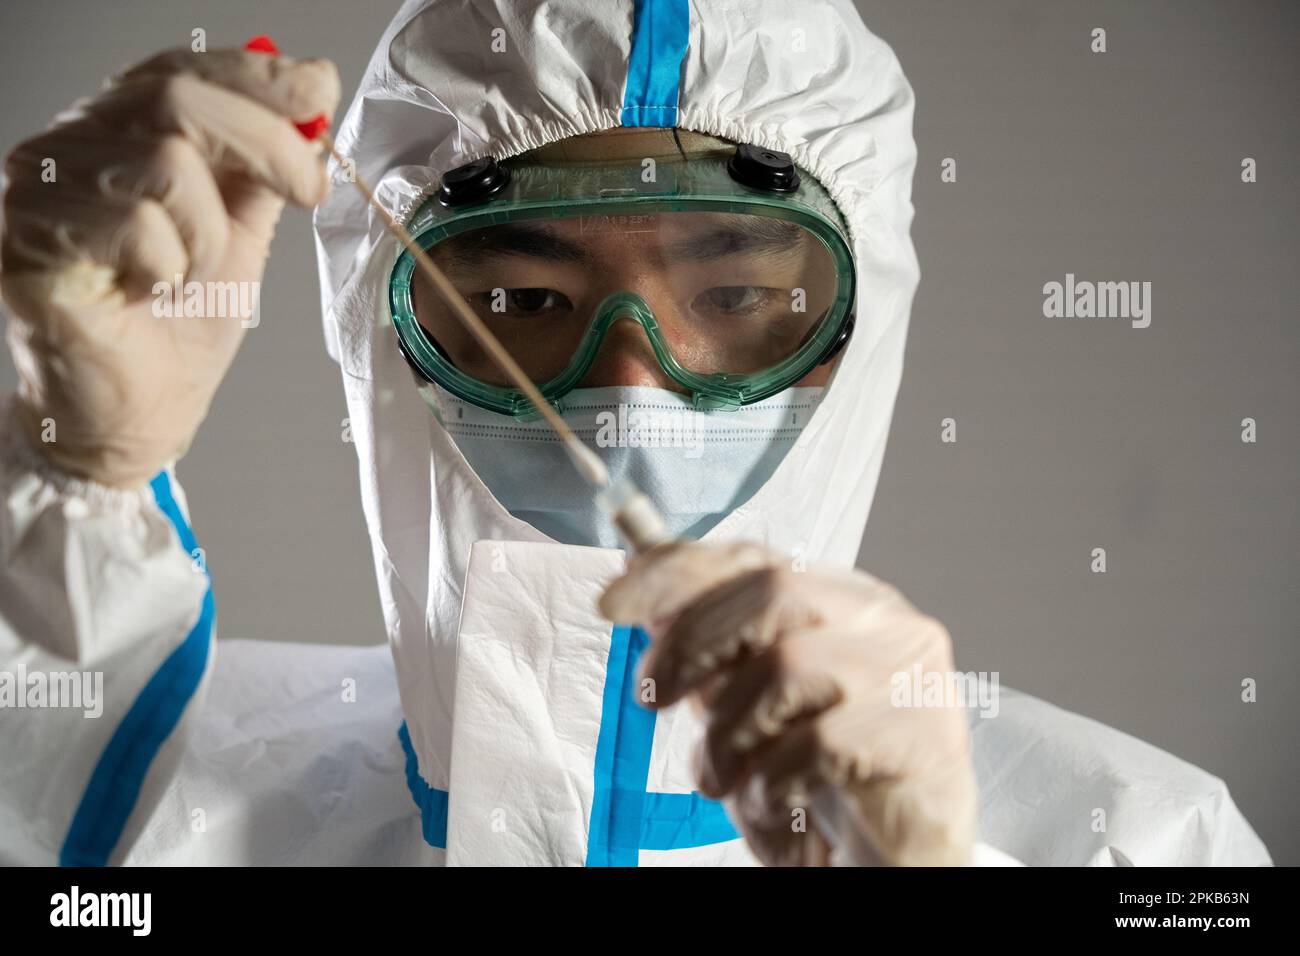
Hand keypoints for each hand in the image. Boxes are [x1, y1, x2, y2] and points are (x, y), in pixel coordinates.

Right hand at [1, 46, 338, 485]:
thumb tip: (307, 104)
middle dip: (267, 143)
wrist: (137, 417)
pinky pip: (136, 224)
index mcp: (117, 134)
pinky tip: (151, 292)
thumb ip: (260, 171)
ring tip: (192, 275)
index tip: (320, 92)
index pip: (181, 70)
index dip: (256, 77)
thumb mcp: (239, 235)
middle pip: (176, 97)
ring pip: (164, 163)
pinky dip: (171, 265)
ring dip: (209, 232)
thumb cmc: (177, 330)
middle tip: (309, 190)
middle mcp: (68, 148)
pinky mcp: (28, 244)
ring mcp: (38, 191)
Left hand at [599, 540, 975, 865]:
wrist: (889, 866)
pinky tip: (776, 801)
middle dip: (692, 643)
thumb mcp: (745, 713)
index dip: (679, 571)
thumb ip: (712, 657)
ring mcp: (911, 676)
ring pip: (788, 666)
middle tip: (650, 696)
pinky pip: (817, 743)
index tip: (614, 601)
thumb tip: (647, 604)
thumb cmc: (820, 787)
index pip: (757, 558)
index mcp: (843, 603)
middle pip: (773, 591)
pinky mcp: (924, 738)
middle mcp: (885, 625)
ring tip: (721, 778)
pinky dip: (772, 781)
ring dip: (728, 734)